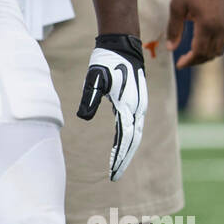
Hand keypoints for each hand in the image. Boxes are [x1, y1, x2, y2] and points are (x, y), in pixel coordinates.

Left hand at [77, 34, 147, 181]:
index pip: (124, 138)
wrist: (123, 46)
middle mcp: (138, 108)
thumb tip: (83, 118)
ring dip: (128, 151)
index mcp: (128, 105)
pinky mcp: (138, 103)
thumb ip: (89, 97)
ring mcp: (140, 105)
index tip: (112, 171)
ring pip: (136, 135)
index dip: (119, 156)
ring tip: (118, 166)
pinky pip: (135, 126)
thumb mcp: (94, 77)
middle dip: (124, 159)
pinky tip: (123, 147)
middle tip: (114, 176)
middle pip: (133, 140)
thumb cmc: (106, 61)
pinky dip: (130, 140)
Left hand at [167, 0, 223, 68]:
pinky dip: (212, 47)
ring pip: (219, 49)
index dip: (189, 61)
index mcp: (207, 24)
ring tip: (191, 54)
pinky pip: (223, 41)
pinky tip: (201, 44)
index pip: (199, 51)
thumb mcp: (177, 7)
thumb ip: (174, 29)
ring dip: (206, 55)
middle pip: (210, 54)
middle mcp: (219, 27)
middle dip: (196, 61)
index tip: (178, 64)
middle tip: (183, 61)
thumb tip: (171, 48)